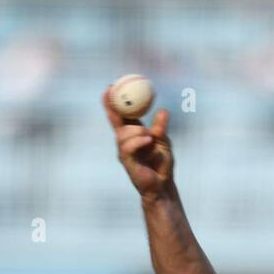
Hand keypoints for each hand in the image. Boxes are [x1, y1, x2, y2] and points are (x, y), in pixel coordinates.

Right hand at [102, 86, 173, 202]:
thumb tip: (163, 111)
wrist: (163, 186)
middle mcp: (125, 142)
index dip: (114, 102)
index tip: (110, 87)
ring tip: (150, 136)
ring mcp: (125, 152)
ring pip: (123, 134)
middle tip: (111, 93)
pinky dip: (138, 141)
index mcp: (132, 134)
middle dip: (112, 107)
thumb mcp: (163, 141)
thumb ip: (160, 128)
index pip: (121, 115)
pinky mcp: (128, 163)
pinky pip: (127, 148)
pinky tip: (148, 140)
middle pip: (116, 122)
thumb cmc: (161, 164)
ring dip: (137, 131)